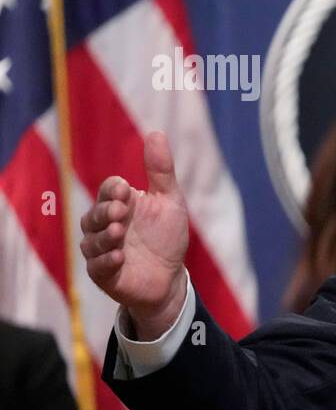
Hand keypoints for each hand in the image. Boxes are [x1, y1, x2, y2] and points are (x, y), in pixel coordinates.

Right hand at [80, 131, 189, 338]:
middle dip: (105, 211)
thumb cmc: (166, 237)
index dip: (113, 190)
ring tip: (118, 233)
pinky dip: (106, 260)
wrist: (169, 278)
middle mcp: (105, 225)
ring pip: (91, 240)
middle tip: (121, 212)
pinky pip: (97, 266)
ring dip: (104, 236)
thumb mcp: (169, 202)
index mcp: (120, 204)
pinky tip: (120, 256)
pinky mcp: (102, 273)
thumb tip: (155, 132)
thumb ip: (161, 171)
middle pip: (94, 213)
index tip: (126, 190)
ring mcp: (101, 249)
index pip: (108, 190)